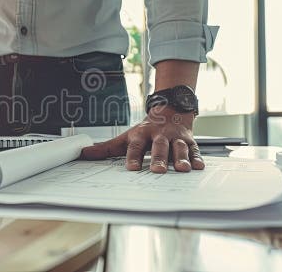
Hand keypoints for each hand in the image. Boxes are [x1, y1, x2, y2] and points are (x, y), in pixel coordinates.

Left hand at [80, 106, 204, 172]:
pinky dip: (197, 158)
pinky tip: (198, 166)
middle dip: (159, 159)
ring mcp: (175, 138)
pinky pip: (195, 150)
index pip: (136, 147)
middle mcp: (159, 136)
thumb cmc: (146, 129)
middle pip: (159, 148)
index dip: (133, 157)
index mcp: (142, 135)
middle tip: (158, 170)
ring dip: (181, 158)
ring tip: (182, 169)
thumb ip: (106, 148)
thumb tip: (84, 153)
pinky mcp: (189, 141)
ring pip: (179, 148)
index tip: (132, 168)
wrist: (170, 110)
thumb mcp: (126, 137)